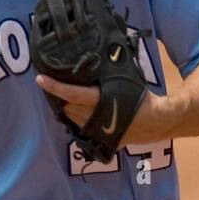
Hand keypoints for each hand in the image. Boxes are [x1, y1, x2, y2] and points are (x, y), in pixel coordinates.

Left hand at [35, 75, 175, 143]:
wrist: (158, 121)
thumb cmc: (142, 97)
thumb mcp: (125, 82)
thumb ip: (107, 76)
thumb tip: (92, 60)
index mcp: (101, 101)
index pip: (71, 94)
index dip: (54, 87)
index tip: (40, 79)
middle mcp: (96, 118)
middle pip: (67, 107)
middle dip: (59, 97)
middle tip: (53, 85)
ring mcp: (97, 131)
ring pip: (72, 119)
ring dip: (66, 108)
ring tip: (63, 97)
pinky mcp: (101, 139)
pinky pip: (81, 129)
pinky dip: (76, 119)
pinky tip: (76, 111)